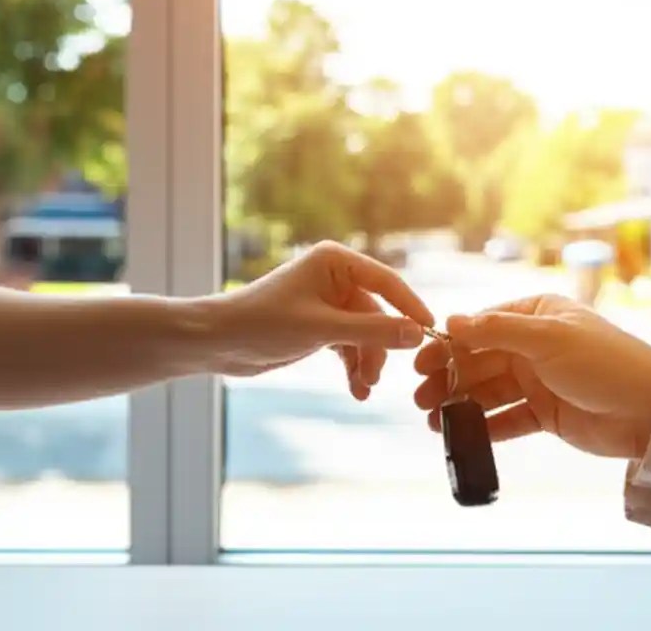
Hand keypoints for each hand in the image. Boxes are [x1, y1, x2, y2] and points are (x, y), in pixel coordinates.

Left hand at [213, 241, 432, 396]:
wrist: (218, 341)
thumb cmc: (263, 323)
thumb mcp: (322, 329)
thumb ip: (371, 332)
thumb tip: (416, 334)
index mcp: (335, 261)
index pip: (387, 281)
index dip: (410, 307)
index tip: (431, 333)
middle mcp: (334, 277)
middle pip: (377, 314)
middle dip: (378, 348)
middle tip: (376, 377)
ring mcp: (327, 302)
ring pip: (365, 334)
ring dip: (366, 361)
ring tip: (362, 387)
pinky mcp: (319, 325)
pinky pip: (349, 345)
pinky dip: (353, 366)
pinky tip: (355, 389)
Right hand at [412, 294, 650, 457]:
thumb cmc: (604, 363)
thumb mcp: (548, 338)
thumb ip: (496, 331)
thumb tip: (450, 321)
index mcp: (537, 314)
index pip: (481, 326)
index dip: (449, 344)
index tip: (421, 361)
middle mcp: (534, 345)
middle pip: (479, 361)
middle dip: (449, 378)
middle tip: (420, 397)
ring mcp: (539, 380)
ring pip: (488, 391)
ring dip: (460, 404)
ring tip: (432, 421)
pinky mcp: (545, 413)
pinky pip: (507, 418)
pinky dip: (484, 426)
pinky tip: (461, 435)